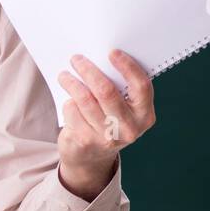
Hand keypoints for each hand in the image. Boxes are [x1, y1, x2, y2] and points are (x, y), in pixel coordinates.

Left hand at [56, 49, 155, 200]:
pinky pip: (73, 111)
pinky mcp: (86, 141)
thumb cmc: (109, 122)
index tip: (112, 52)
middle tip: (77, 59)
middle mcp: (129, 128)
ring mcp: (107, 137)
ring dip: (72, 83)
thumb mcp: (123, 109)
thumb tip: (100, 59)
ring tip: (65, 75)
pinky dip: (68, 102)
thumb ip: (120, 89)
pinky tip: (69, 100)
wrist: (92, 157)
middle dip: (89, 71)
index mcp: (144, 115)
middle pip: (106, 91)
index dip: (127, 67)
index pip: (141, 86)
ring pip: (85, 99)